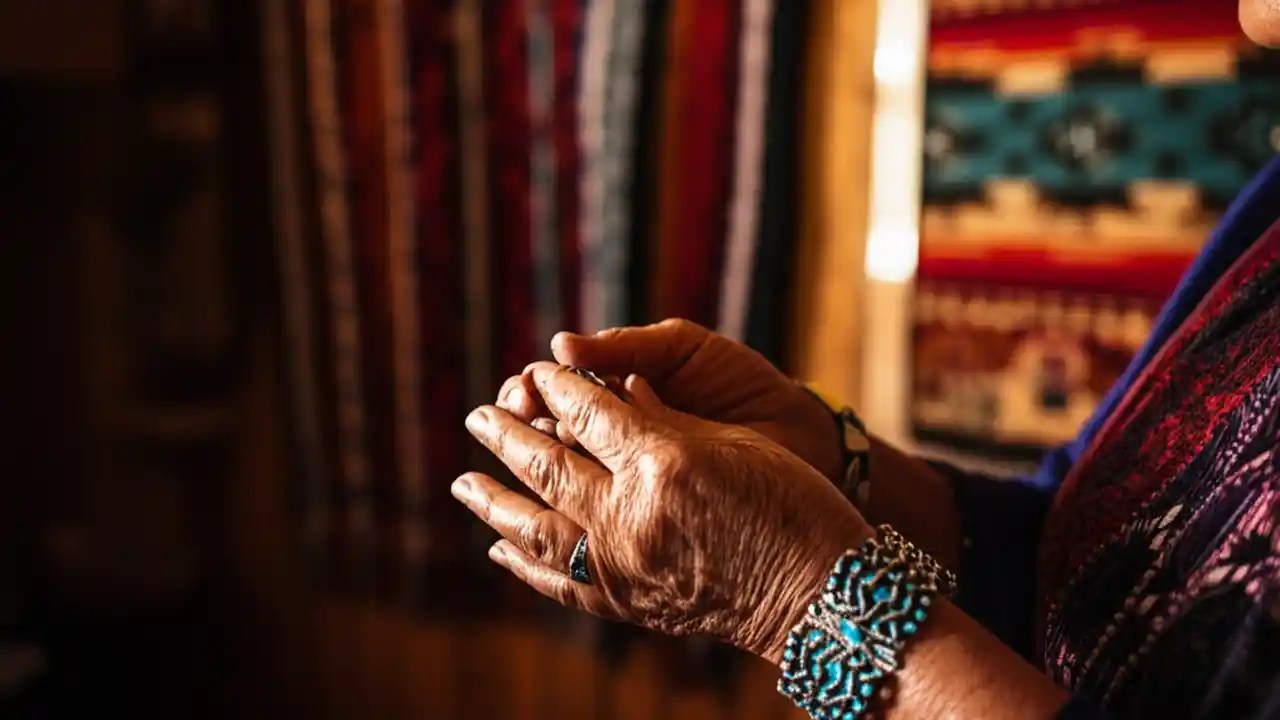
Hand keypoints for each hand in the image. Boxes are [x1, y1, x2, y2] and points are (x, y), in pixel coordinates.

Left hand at [455, 362, 870, 660]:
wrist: (819, 595)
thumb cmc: (793, 503)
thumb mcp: (733, 444)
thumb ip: (666, 418)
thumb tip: (616, 391)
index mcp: (662, 461)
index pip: (588, 412)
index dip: (559, 388)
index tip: (536, 372)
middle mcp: (630, 514)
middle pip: (546, 465)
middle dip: (506, 434)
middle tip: (477, 414)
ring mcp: (623, 566)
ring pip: (535, 527)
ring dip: (494, 501)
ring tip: (463, 482)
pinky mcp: (627, 605)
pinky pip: (558, 581)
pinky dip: (524, 563)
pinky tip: (499, 548)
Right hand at [495, 319, 844, 482]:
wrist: (800, 435)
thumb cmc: (743, 384)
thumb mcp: (685, 350)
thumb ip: (627, 347)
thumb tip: (561, 345)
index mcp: (615, 393)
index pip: (556, 391)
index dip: (536, 387)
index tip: (527, 385)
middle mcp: (610, 439)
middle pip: (547, 430)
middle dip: (526, 419)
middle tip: (521, 410)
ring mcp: (624, 480)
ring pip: (564, 471)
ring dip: (543, 454)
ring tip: (541, 439)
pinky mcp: (644, 514)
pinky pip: (597, 507)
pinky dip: (577, 495)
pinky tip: (567, 483)